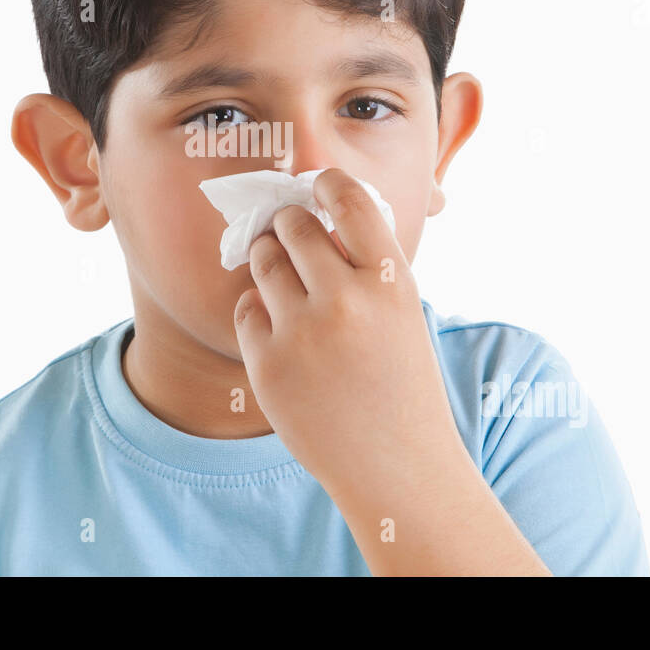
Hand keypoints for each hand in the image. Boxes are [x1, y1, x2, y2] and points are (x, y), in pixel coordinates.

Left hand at [233, 168, 461, 500]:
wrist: (398, 467)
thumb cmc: (402, 382)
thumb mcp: (403, 313)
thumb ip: (368, 264)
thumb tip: (321, 208)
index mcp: (390, 282)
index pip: (349, 200)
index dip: (326, 183)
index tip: (317, 184)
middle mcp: (345, 301)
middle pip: (294, 225)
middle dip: (288, 224)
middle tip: (291, 234)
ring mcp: (302, 334)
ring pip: (264, 260)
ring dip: (269, 260)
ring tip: (286, 282)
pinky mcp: (267, 364)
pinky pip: (245, 308)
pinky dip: (258, 311)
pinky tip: (283, 333)